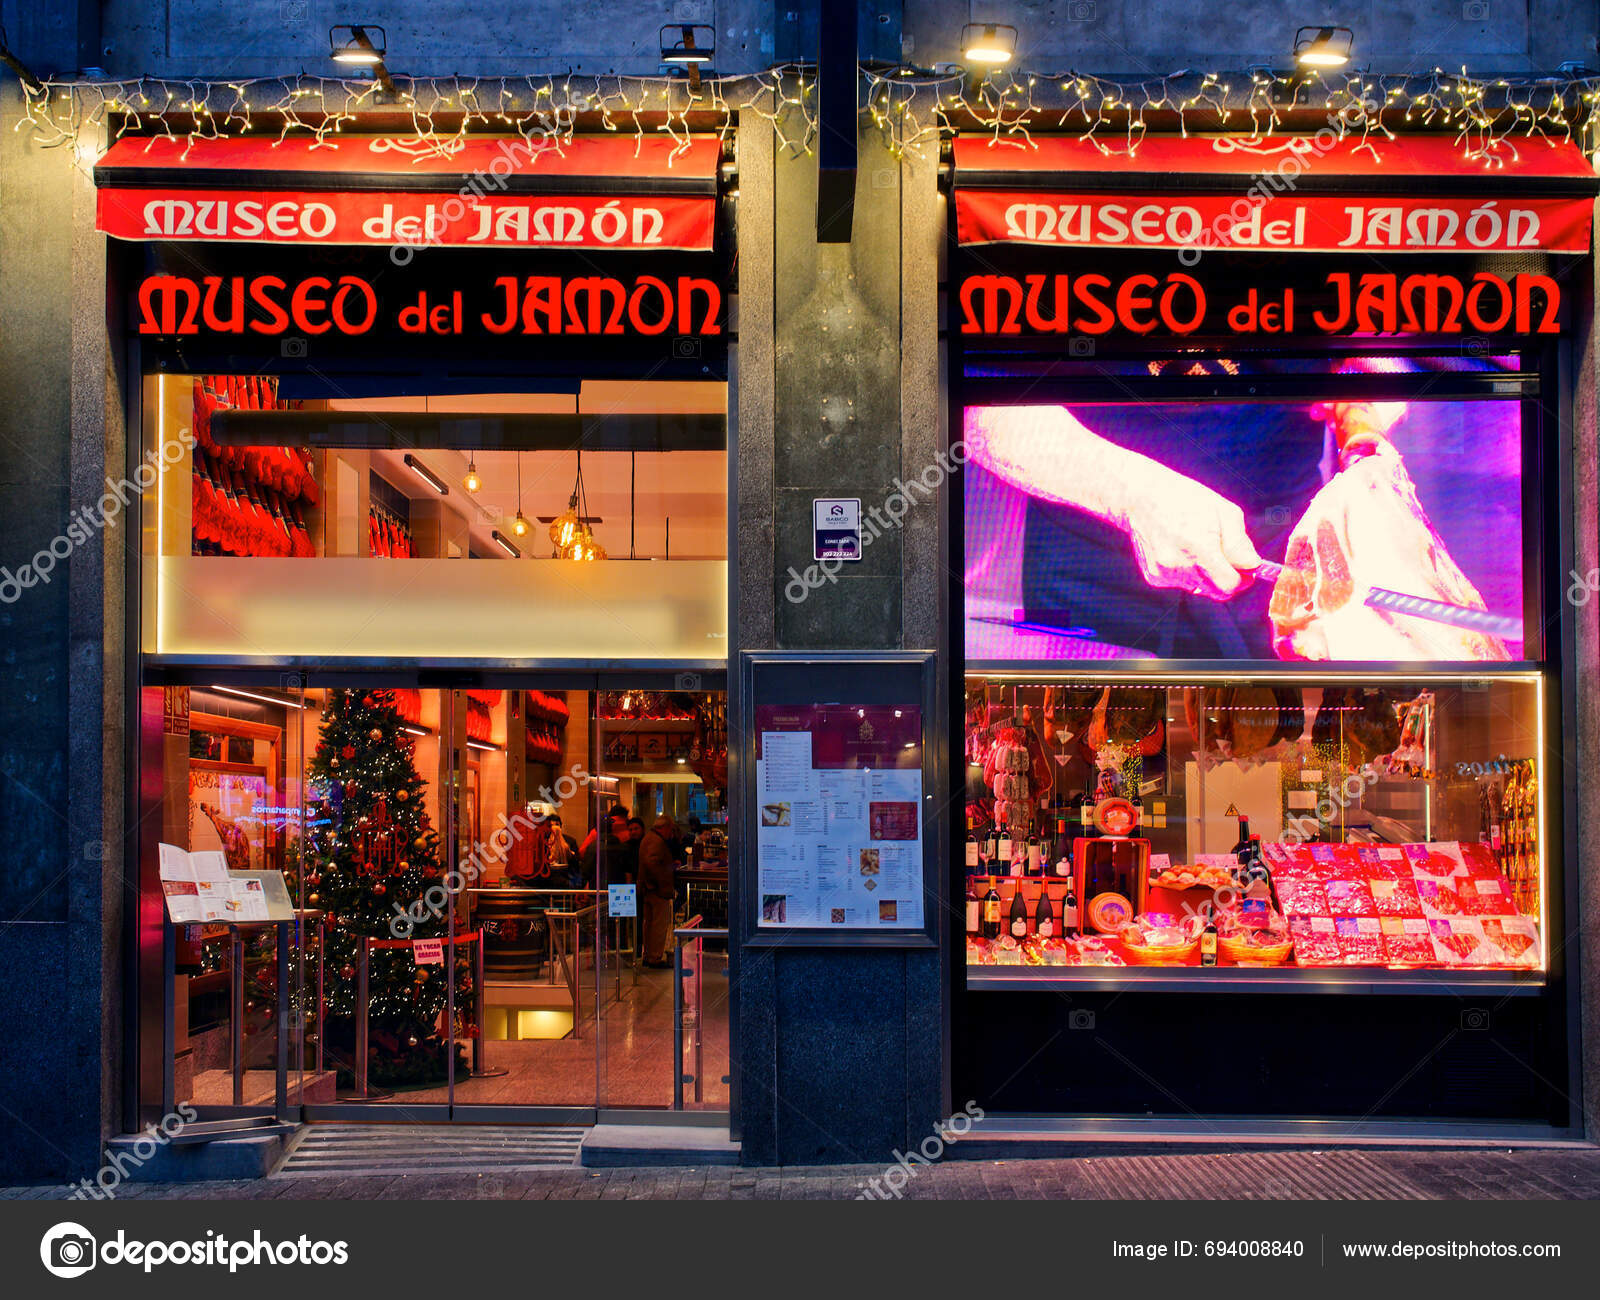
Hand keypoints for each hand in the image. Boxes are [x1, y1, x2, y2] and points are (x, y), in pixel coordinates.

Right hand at [1118, 463, 1262, 599]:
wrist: (1140, 496)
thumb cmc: (1186, 498)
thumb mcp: (1222, 510)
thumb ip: (1239, 543)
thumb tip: (1252, 566)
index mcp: (1199, 547)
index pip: (1230, 584)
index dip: (1243, 579)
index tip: (1246, 569)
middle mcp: (1180, 565)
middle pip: (1216, 591)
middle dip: (1227, 578)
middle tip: (1226, 558)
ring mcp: (1164, 573)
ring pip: (1200, 588)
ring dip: (1206, 574)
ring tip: (1197, 547)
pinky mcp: (1154, 577)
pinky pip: (1181, 583)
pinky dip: (1187, 572)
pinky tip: (1180, 550)